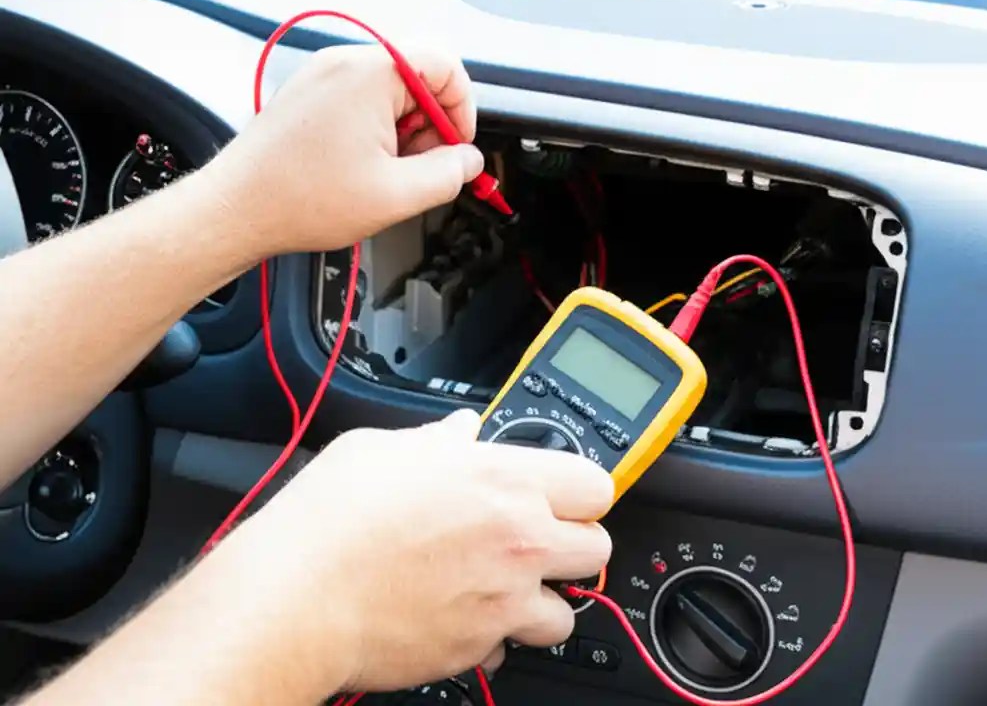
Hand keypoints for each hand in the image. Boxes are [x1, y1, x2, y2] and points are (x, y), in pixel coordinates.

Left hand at [202, 43, 482, 255]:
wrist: (239, 209)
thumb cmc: (300, 198)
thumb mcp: (397, 195)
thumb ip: (449, 174)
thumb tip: (469, 162)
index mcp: (370, 74)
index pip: (446, 67)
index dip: (463, 111)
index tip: (458, 147)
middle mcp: (344, 64)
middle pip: (418, 80)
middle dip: (430, 127)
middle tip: (421, 170)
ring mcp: (323, 76)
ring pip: (390, 95)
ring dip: (402, 134)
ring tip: (385, 175)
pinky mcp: (310, 95)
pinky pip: (361, 103)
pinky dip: (375, 132)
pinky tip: (363, 169)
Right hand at [217, 409, 613, 694]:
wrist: (296, 597)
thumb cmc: (331, 520)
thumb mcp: (381, 449)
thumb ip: (436, 440)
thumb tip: (457, 432)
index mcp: (505, 481)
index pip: (595, 484)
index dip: (580, 492)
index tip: (563, 497)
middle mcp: (519, 541)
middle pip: (596, 550)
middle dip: (571, 548)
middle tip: (537, 544)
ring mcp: (503, 600)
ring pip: (565, 614)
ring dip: (540, 604)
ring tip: (501, 591)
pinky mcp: (477, 647)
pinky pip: (507, 650)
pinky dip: (491, 641)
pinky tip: (459, 620)